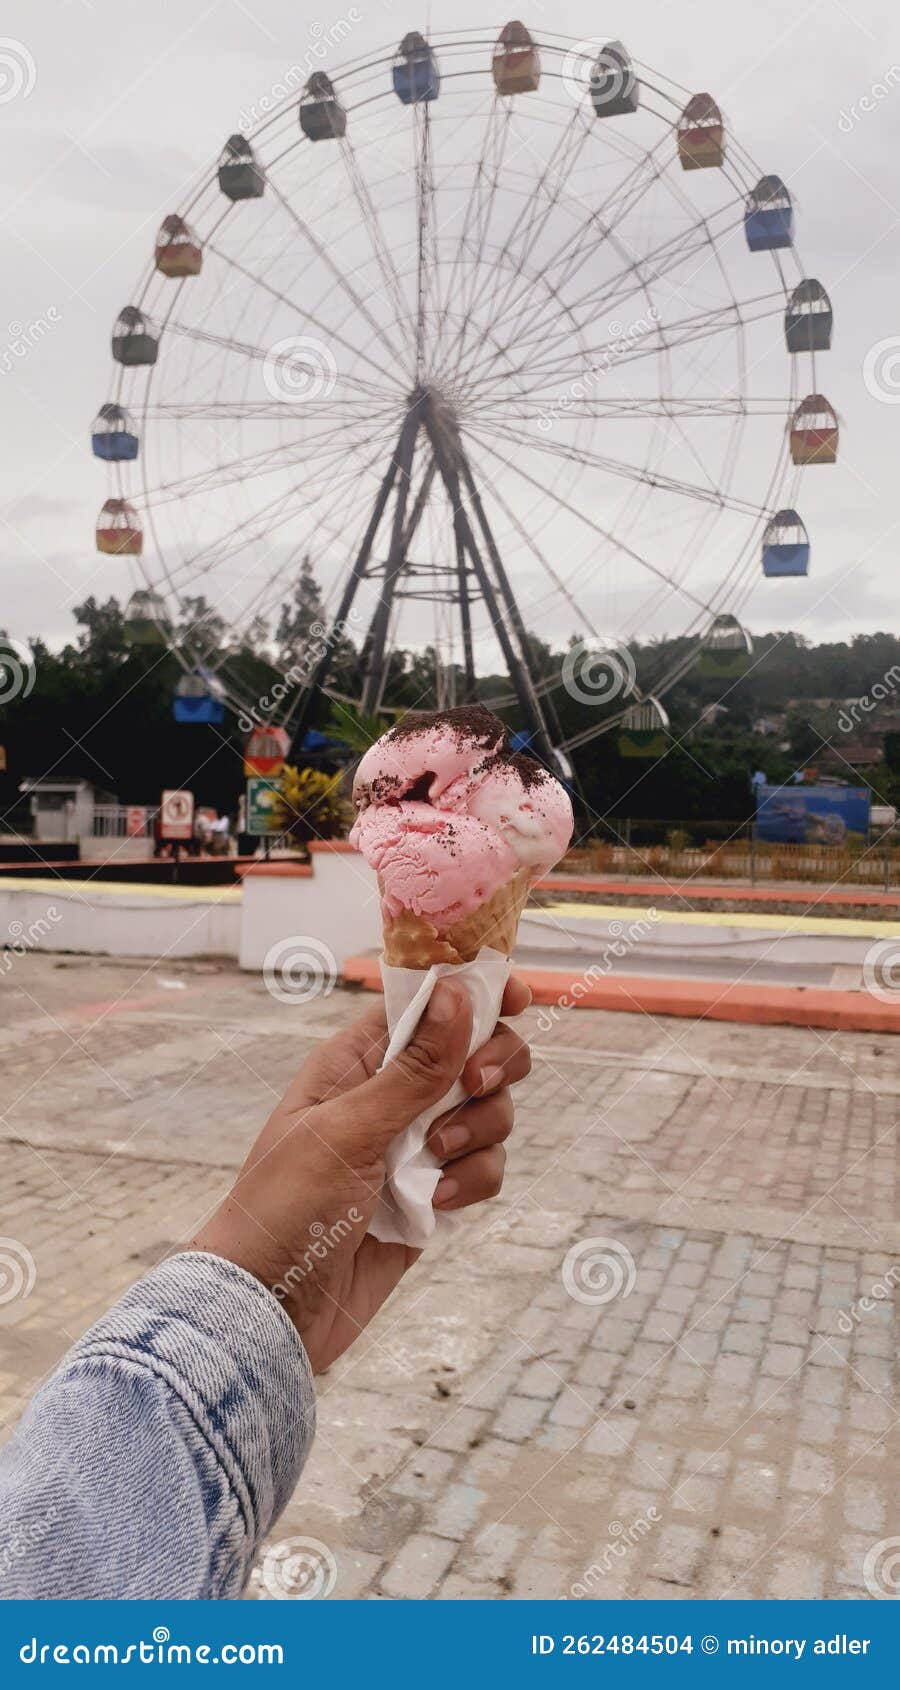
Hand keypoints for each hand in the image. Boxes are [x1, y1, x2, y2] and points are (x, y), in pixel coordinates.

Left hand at [190, 975, 530, 1371]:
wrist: (269, 1310)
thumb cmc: (283, 1210)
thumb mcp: (346, 1132)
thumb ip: (412, 1069)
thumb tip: (457, 993)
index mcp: (357, 1061)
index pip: (426, 1003)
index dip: (473, 992)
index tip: (514, 996)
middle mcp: (390, 1095)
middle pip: (475, 1049)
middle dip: (491, 1063)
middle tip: (477, 1083)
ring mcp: (413, 1146)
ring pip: (488, 1110)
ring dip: (479, 1130)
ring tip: (436, 1161)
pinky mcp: (432, 1195)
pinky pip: (483, 1167)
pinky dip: (473, 1181)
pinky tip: (436, 1204)